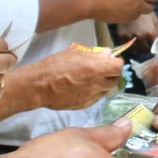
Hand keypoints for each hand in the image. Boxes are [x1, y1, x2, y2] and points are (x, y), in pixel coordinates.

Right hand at [10, 47, 125, 110]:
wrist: (39, 86)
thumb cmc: (54, 66)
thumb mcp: (74, 53)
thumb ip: (93, 54)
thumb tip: (107, 54)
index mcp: (95, 68)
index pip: (118, 66)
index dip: (115, 62)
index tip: (110, 60)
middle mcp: (97, 84)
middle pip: (115, 80)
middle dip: (112, 73)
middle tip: (103, 69)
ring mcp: (91, 96)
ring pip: (106, 90)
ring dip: (104, 83)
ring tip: (92, 78)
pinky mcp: (85, 105)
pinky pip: (96, 98)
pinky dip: (94, 92)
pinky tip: (84, 87)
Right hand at [115, 11, 157, 49]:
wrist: (131, 4)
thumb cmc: (145, 13)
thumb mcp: (155, 22)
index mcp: (151, 33)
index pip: (153, 48)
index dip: (152, 48)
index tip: (151, 46)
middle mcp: (141, 36)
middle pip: (144, 50)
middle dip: (145, 49)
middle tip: (144, 45)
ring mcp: (130, 36)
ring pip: (135, 50)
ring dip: (137, 48)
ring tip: (137, 42)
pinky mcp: (121, 35)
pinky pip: (125, 45)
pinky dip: (128, 44)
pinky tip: (130, 39)